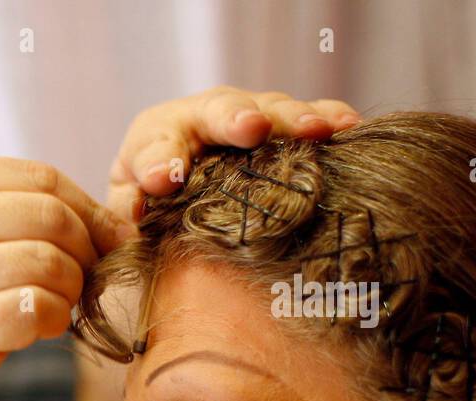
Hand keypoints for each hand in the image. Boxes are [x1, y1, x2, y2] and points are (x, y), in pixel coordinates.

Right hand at [0, 157, 133, 400]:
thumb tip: (96, 217)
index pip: (38, 176)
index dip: (86, 207)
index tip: (102, 237)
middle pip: (51, 214)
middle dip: (86, 247)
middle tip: (87, 278)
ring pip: (50, 260)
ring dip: (72, 288)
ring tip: (59, 306)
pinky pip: (37, 308)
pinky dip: (55, 320)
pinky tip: (41, 330)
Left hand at [108, 87, 360, 221]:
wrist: (177, 191)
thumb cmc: (149, 206)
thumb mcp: (130, 213)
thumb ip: (127, 213)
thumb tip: (137, 216)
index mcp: (153, 139)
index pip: (154, 147)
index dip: (160, 161)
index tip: (164, 180)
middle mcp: (201, 117)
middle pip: (218, 111)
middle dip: (235, 119)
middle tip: (250, 128)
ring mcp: (246, 117)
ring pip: (269, 109)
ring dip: (292, 119)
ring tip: (317, 129)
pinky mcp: (282, 128)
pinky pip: (307, 118)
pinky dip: (328, 119)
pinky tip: (348, 127)